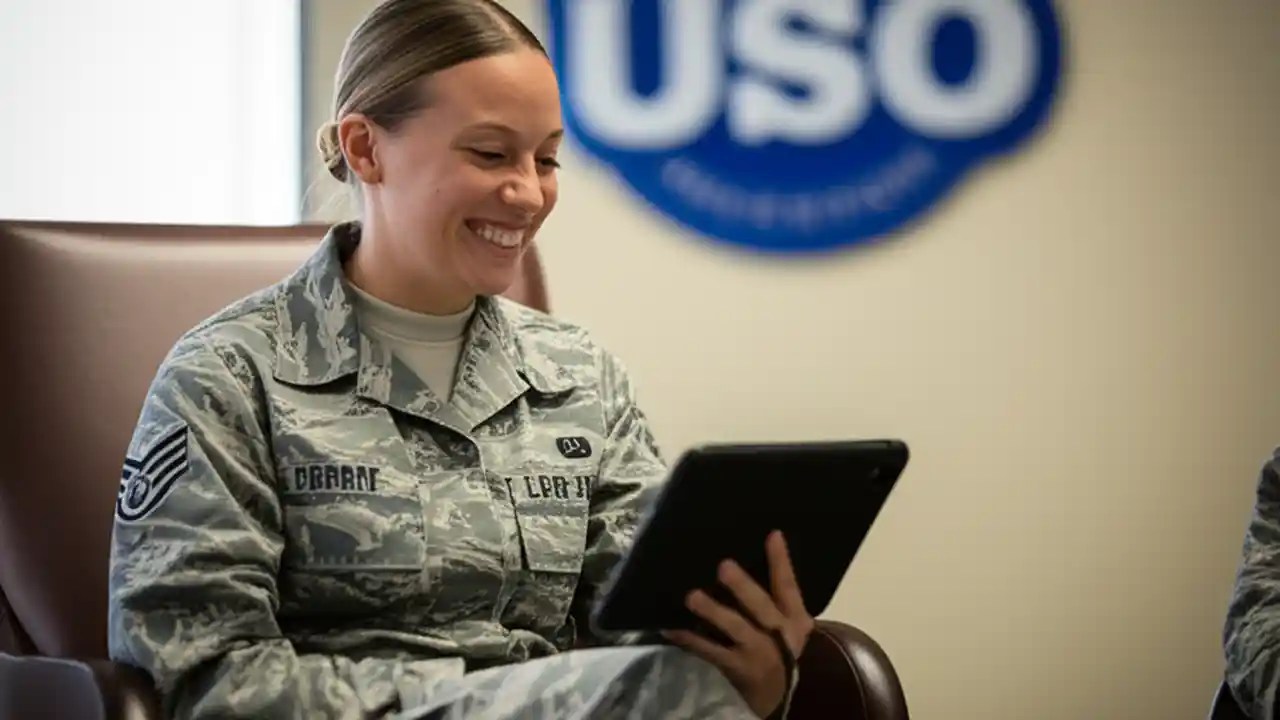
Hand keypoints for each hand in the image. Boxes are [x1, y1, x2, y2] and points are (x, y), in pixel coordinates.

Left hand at [662, 531, 815, 718]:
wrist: (777, 695)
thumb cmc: (776, 646)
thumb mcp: (784, 623)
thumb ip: (770, 595)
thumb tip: (745, 552)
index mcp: (795, 618)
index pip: (788, 586)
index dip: (781, 562)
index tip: (772, 535)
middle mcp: (781, 635)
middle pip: (762, 608)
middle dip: (744, 588)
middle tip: (724, 566)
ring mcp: (758, 654)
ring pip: (737, 629)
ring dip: (714, 612)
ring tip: (692, 596)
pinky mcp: (737, 669)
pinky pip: (710, 651)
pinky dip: (690, 639)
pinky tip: (670, 626)